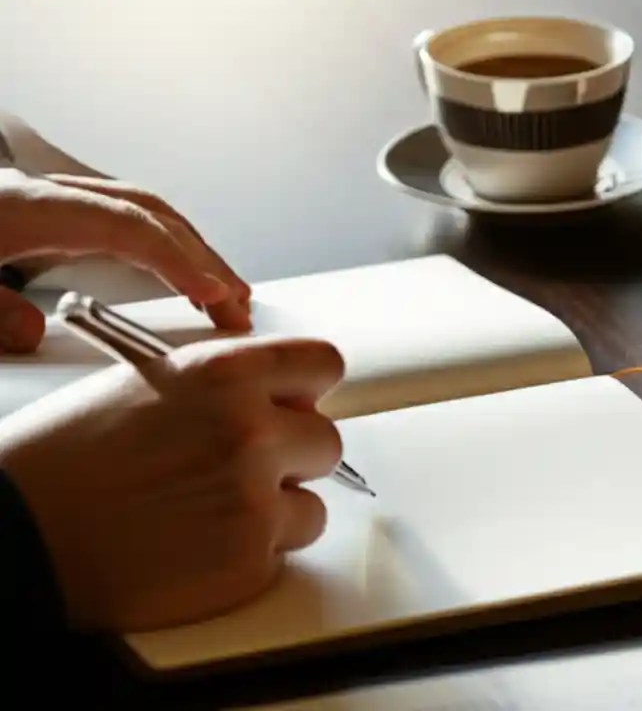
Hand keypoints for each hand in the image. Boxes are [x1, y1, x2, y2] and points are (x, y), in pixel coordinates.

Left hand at [0, 168, 252, 351]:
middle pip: (148, 215)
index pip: (128, 225)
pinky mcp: (41, 212)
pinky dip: (157, 248)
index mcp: (28, 205)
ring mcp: (46, 198)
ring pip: (139, 213)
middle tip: (237, 305)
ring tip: (219, 293)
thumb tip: (34, 332)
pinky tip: (171, 275)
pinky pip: (118, 220)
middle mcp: (45, 194)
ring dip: (187, 250)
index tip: (215, 294)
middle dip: (203, 259)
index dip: (180, 259)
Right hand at [0, 336, 343, 631]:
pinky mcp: (248, 561)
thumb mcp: (143, 383)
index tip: (297, 404)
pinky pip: (283, 553)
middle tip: (241, 470)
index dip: (308, 389)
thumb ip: (222, 384)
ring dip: (277, 511)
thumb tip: (271, 395)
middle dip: (292, 457)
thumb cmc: (61, 461)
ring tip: (212, 513)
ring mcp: (253, 501)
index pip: (322, 365)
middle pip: (327, 440)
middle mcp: (249, 432)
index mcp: (223, 375)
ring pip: (313, 504)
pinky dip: (251, 554)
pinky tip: (198, 545)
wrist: (19, 536)